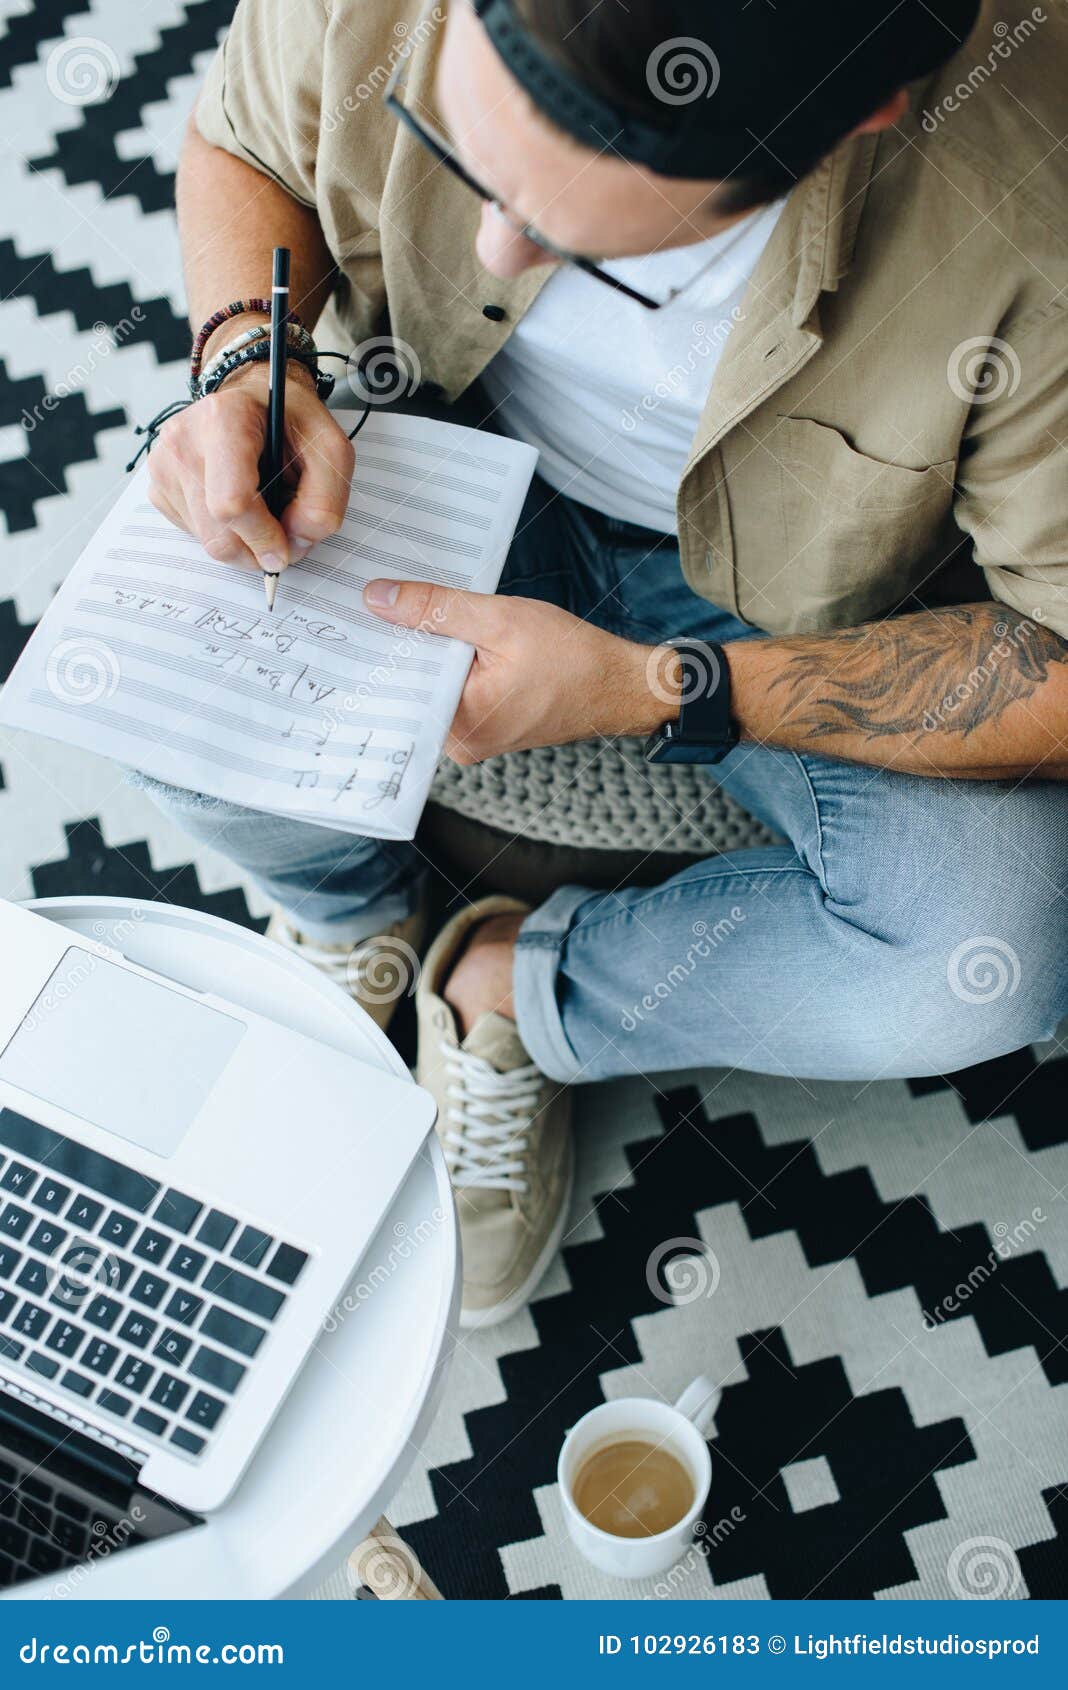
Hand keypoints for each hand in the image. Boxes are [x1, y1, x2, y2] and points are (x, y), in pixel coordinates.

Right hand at [147, 361, 353, 576]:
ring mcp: (164, 464)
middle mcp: (183, 439)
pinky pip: (195, 534)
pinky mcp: (158, 485)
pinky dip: (224, 532)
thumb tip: (293, 544)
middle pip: (218, 534)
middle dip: (257, 549)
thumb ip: (324, 501)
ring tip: (263, 508)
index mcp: (224, 418)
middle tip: (283, 534)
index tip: (285, 548)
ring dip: (244, 542)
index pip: (231, 503)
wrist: (252, 397)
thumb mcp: (330, 450)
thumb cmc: (290, 420)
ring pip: (207, 541)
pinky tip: (238, 504)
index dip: (262, 538)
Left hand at [363, 579, 677, 762]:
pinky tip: (446, 634)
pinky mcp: (481, 727)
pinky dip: (446, 662)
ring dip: (425, 650)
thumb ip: (436, 609)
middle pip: (409, 685)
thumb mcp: (500, 620)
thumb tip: (379, 598)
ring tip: (413, 611)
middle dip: (399, 643)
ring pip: (429, 685)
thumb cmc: (572, 658)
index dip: (377, 642)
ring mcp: (470, 739)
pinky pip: (448, 691)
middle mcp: (458, 742)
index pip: (397, 681)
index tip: (356, 610)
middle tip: (377, 600)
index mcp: (458, 724)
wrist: (618, 685)